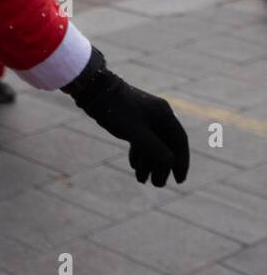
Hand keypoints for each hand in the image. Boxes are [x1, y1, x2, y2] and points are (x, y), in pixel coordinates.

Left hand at [63, 49, 189, 186]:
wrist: (92, 89)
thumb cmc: (115, 110)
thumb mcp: (136, 133)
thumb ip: (155, 149)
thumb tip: (171, 164)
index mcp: (164, 114)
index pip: (179, 142)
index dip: (181, 162)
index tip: (179, 180)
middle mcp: (158, 114)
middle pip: (165, 145)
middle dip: (162, 166)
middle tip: (157, 185)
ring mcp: (144, 115)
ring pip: (152, 143)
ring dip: (148, 162)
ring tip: (142, 180)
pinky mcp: (131, 117)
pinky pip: (140, 138)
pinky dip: (138, 152)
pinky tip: (134, 166)